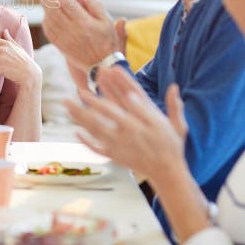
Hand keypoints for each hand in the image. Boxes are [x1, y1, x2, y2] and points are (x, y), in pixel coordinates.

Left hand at [40, 0, 120, 68]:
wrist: (101, 65)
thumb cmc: (106, 41)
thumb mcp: (107, 22)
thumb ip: (96, 5)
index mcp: (84, 22)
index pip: (67, 3)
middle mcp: (72, 30)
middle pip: (54, 10)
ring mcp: (64, 39)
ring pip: (49, 19)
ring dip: (45, 7)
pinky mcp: (60, 46)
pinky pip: (49, 31)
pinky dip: (46, 21)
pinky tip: (47, 14)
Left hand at [63, 66, 187, 180]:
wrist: (167, 172)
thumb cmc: (171, 146)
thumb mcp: (177, 126)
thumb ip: (174, 107)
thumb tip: (173, 86)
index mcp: (145, 120)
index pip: (129, 96)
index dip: (118, 83)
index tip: (107, 71)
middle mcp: (131, 130)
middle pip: (108, 111)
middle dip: (93, 99)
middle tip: (79, 89)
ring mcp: (121, 144)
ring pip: (97, 128)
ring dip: (81, 115)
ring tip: (67, 104)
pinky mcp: (115, 155)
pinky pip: (97, 148)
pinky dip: (86, 141)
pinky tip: (76, 132)